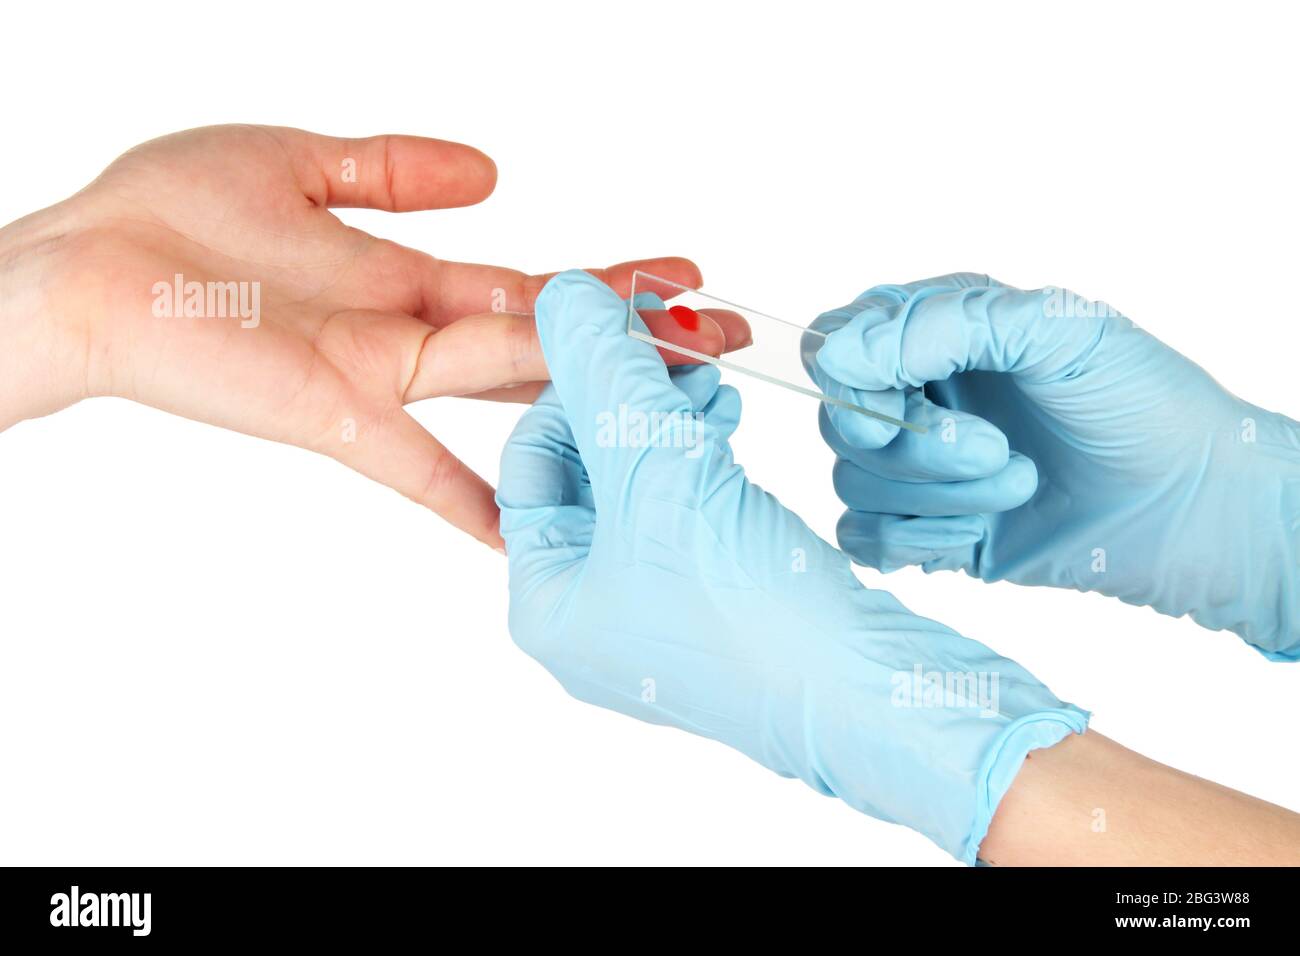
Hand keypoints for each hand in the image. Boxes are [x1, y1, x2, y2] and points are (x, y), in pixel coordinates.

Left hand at [0, 124, 748, 547]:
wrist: (85, 270)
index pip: (528, 283)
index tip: (681, 274)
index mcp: (402, 276)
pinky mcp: (337, 412)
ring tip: (675, 386)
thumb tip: (493, 170)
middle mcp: (407, 333)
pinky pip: (419, 465)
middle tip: (721, 332)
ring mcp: (380, 376)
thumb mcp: (299, 159)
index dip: (607, 280)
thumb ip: (394, 166)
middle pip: (544, 334)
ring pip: (510, 376)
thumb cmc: (167, 216)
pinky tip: (530, 530)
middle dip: (634, 333)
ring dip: (593, 383)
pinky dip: (474, 500)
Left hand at [496, 270, 1085, 862]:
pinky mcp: (712, 608)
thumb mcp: (659, 466)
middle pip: (588, 472)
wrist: (872, 695)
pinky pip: (684, 512)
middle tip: (675, 344)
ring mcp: (652, 617)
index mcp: (545, 603)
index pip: (530, 464)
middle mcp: (589, 617)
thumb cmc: (752, 611)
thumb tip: (560, 293)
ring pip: (641, 486)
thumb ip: (603, 372)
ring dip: (670, 419)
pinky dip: (701, 458)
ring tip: (712, 382)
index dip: (570, 389)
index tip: (623, 339)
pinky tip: (729, 420)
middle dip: (630, 398)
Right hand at [809, 273, 1299, 658]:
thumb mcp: (1055, 332)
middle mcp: (920, 395)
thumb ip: (944, 325)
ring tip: (1021, 484)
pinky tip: (975, 536)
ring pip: (854, 484)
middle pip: (841, 421)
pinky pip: (863, 540)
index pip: (838, 343)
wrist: (1195, 506)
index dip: (851, 377)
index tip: (901, 403)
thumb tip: (839, 354)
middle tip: (996, 449)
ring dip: (938, 495)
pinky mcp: (926, 532)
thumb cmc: (1141, 405)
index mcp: (940, 331)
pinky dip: (911, 542)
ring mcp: (920, 468)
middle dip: (916, 446)